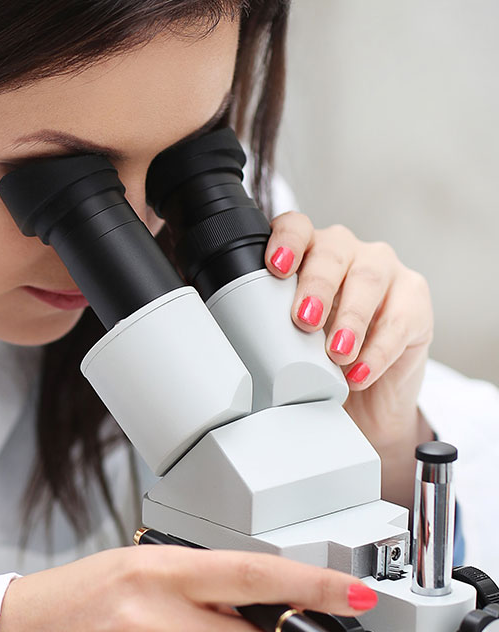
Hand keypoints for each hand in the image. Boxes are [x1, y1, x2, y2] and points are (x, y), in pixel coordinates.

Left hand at [264, 212, 434, 509]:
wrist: (360, 403)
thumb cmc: (313, 361)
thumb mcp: (282, 338)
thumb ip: (258, 322)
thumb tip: (214, 330)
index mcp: (309, 252)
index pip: (296, 227)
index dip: (285, 242)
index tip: (273, 268)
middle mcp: (348, 254)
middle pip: (334, 251)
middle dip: (315, 285)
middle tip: (302, 321)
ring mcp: (387, 274)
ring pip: (369, 278)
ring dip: (349, 316)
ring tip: (334, 353)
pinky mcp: (416, 305)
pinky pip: (400, 320)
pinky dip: (377, 350)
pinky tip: (358, 372)